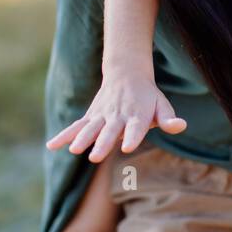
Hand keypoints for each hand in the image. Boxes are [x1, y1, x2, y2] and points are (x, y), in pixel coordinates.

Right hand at [47, 70, 187, 162]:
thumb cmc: (148, 96)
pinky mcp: (91, 117)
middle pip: (110, 131)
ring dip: (82, 139)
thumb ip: (169, 118)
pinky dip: (64, 135)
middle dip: (103, 143)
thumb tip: (181, 126)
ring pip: (90, 128)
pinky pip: (76, 126)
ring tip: (74, 150)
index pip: (136, 127)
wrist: (127, 74)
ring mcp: (102, 116)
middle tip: (95, 157)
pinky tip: (51, 146)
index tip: (127, 147)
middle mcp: (118, 116)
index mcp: (138, 115)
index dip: (132, 137)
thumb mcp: (162, 105)